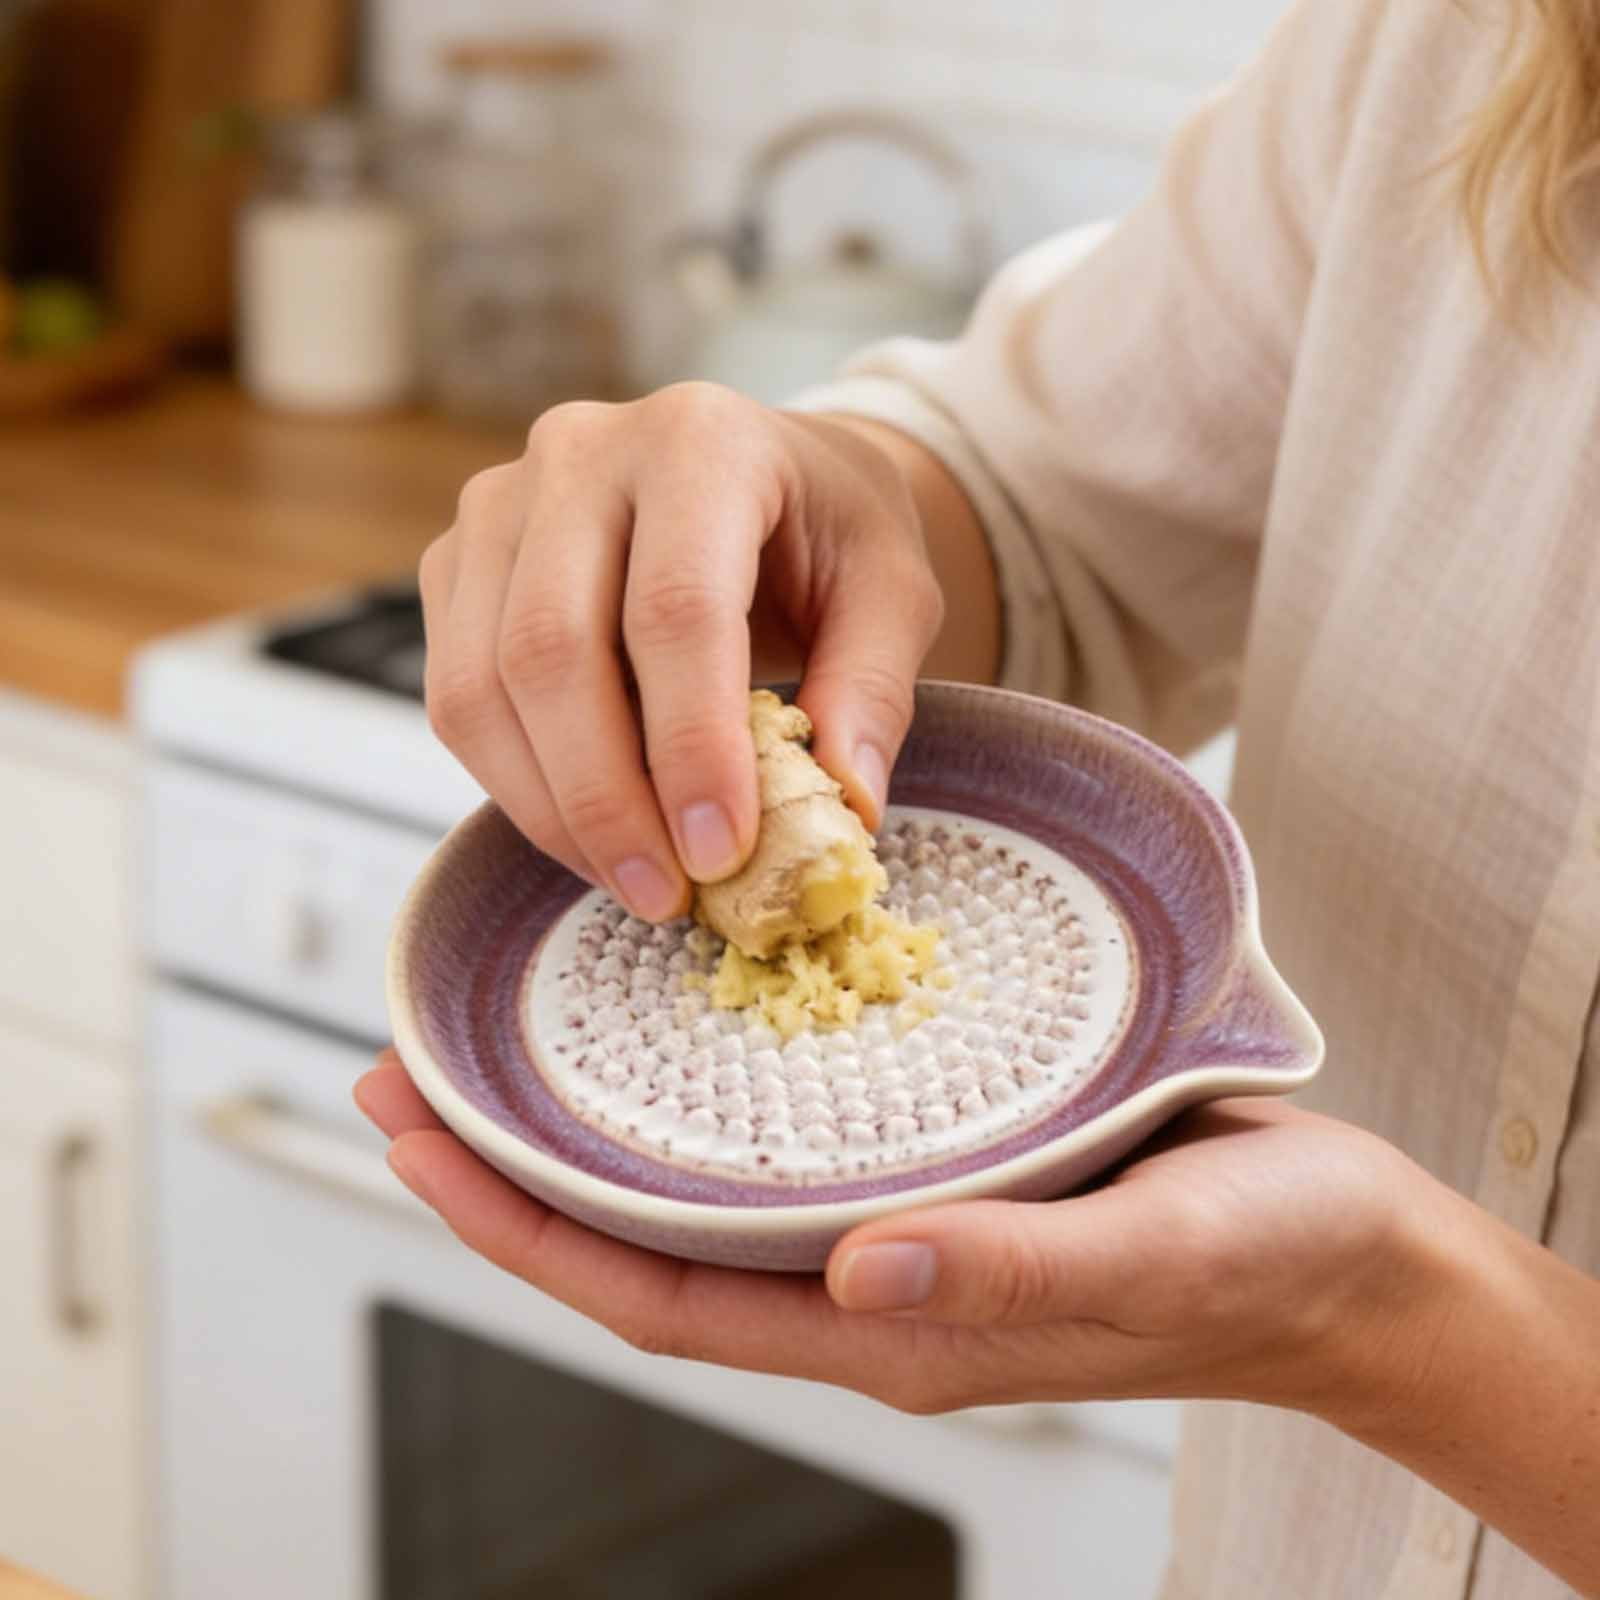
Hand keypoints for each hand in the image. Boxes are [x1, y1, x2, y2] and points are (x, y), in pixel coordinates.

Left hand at [354, 1051, 1445, 1418]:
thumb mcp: (1147, 1259)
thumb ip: (1006, 1270)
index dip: (525, 1230)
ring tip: (504, 1031)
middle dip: (516, 1166)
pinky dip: (702, 1077)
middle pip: (648, 1235)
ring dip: (593, 1114)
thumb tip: (855, 1276)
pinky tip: (680, 1006)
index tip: (421, 1145)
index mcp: (893, 1328)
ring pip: (703, 1179)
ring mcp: (898, 1218)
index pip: (660, 1297)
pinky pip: (783, 1127)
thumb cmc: (1262, 1262)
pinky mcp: (941, 1153)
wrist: (1347, 1247)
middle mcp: (870, 1278)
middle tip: (413, 1072)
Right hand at [421, 386, 955, 918]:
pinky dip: (517, 786)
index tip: (721, 852)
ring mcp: (500, 505)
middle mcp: (579, 452)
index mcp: (700, 440)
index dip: (692, 745)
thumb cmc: (826, 531)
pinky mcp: (458, 564)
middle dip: (606, 798)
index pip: (676, 608)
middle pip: (553, 647)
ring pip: (482, 683)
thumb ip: (873, 688)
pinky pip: (457, 698)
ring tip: (634, 882)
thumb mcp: (892, 590)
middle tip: (668, 895)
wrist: (758, 474)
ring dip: (551, 809)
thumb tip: (843, 807)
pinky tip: (590, 835)